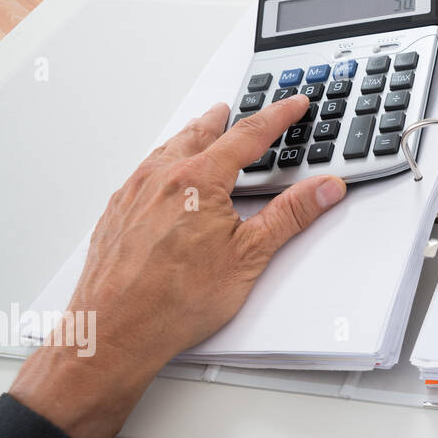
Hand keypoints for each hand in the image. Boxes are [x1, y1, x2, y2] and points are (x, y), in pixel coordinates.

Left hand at [9, 95, 345, 437]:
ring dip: (192, 135)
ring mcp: (133, 194)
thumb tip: (324, 188)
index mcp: (198, 180)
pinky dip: (164, 161)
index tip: (293, 104)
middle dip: (226, 119)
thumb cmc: (172, 301)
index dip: (277, 116)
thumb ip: (291, 214)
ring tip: (205, 132)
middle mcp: (161, 178)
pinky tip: (167, 176)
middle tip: (240, 108)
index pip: (248, 135)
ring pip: (168, 149)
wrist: (114, 333)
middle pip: (201, 133)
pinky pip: (144, 172)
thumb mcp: (250, 255)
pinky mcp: (116, 214)